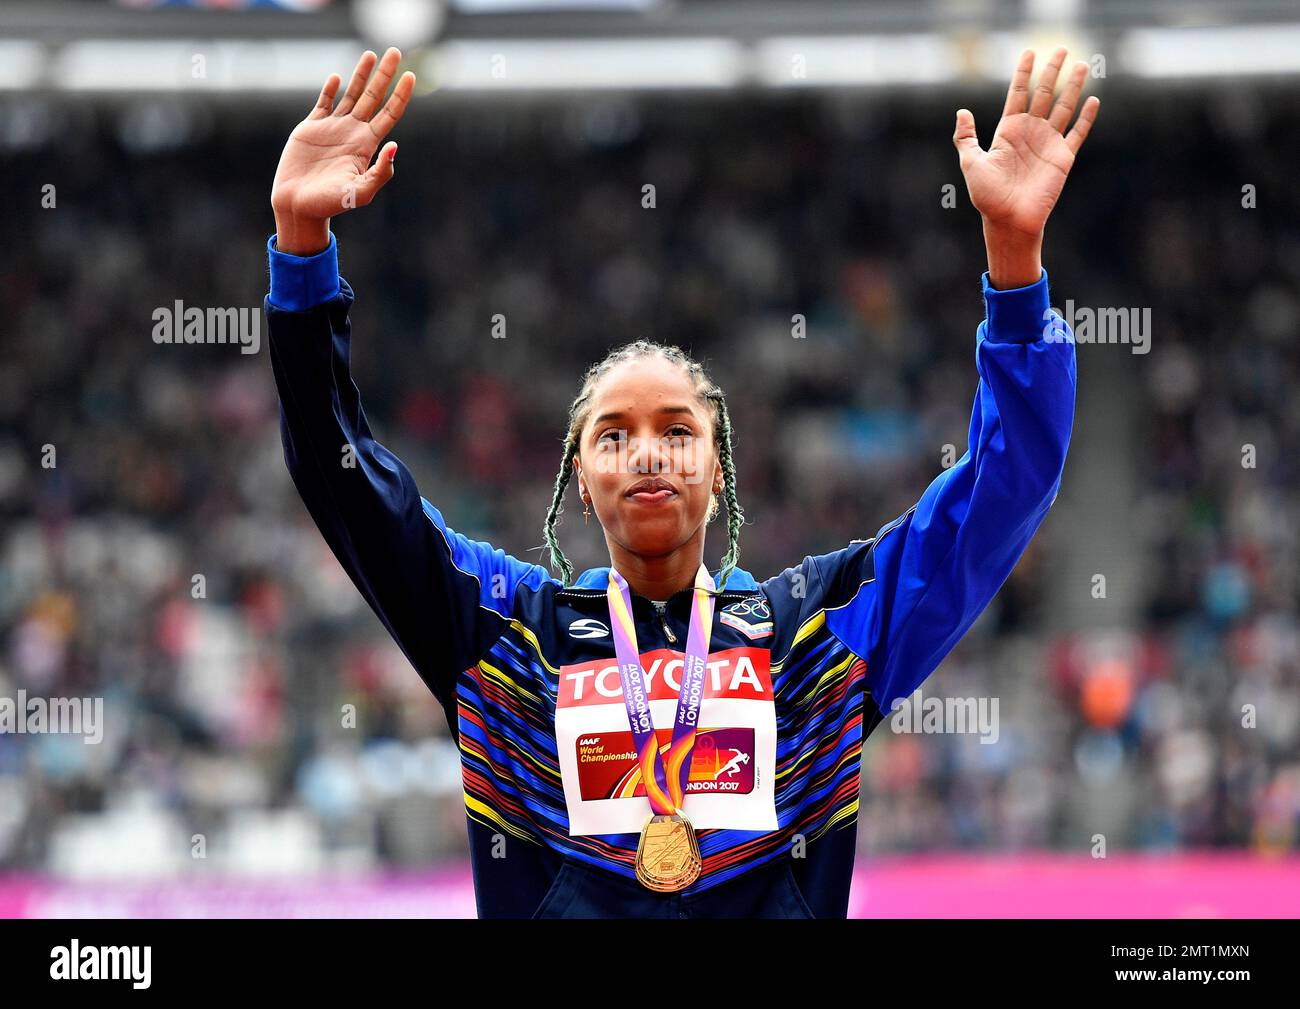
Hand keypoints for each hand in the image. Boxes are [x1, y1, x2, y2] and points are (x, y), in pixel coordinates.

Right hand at [270, 48, 415, 254]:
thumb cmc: (330, 205)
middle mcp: (353, 133)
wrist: (298, 206)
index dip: (400, 95)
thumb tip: (394, 146)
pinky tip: (336, 77)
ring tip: (370, 55)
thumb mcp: (360, 193)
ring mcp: (333, 129)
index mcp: (367, 145)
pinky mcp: (311, 129)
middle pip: (373, 97)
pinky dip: (330, 90)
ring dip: (360, 75)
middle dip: (385, 75)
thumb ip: (380, 172)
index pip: (389, 114)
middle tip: (395, 51)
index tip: (411, 75)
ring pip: (351, 95)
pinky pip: (323, 103)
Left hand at [953, 48, 1099, 286]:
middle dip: (1052, 71)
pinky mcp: (1063, 157)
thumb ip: (966, 138)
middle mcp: (1030, 133)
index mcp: (1008, 131)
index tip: (1030, 52)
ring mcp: (1048, 143)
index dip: (1024, 73)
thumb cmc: (987, 196)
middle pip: (1043, 94)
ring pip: (1063, 107)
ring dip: (1072, 87)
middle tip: (1062, 48)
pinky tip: (1093, 100)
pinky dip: (1086, 118)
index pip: (1018, 94)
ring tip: (1081, 65)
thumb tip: (962, 111)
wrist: (1009, 221)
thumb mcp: (971, 164)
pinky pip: (1077, 133)